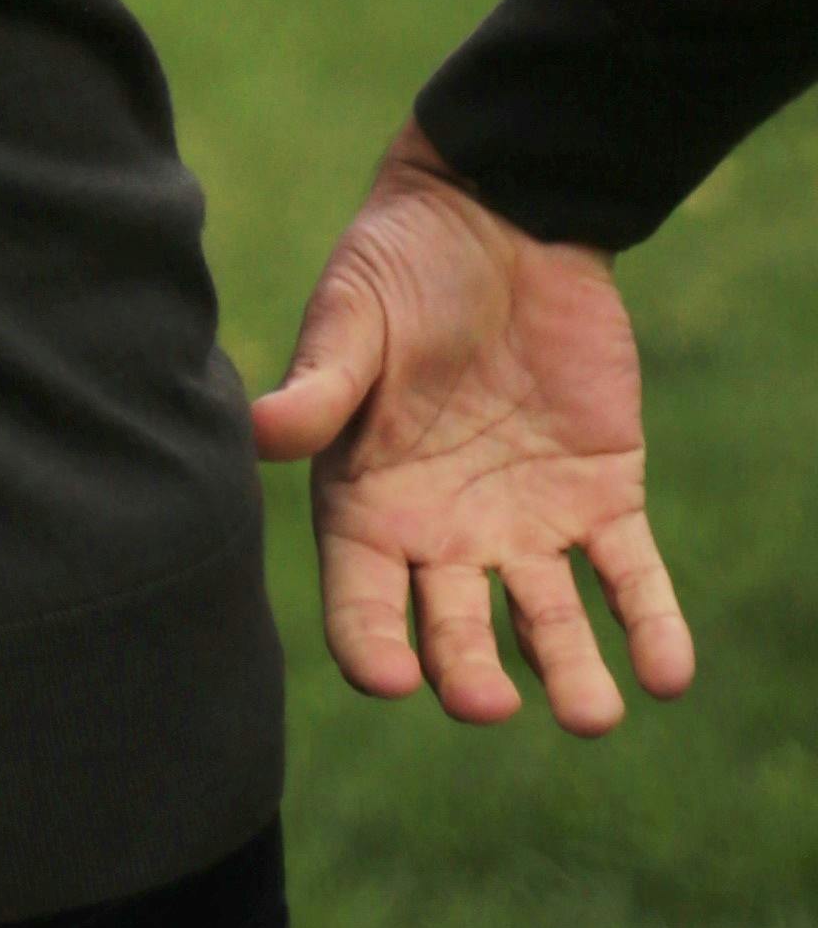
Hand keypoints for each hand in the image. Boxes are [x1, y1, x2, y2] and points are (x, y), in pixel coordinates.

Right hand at [251, 124, 693, 731]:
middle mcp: (443, 534)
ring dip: (572, 676)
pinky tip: (668, 671)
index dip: (369, 646)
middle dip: (469, 677)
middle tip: (489, 705)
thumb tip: (258, 430)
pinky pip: (630, 578)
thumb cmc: (400, 265)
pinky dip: (652, 627)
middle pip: (454, 634)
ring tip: (594, 713)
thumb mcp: (351, 318)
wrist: (500, 213)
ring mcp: (526, 522)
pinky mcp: (601, 497)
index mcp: (368, 503)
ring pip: (550, 624)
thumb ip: (321, 385)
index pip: (361, 602)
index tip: (388, 677)